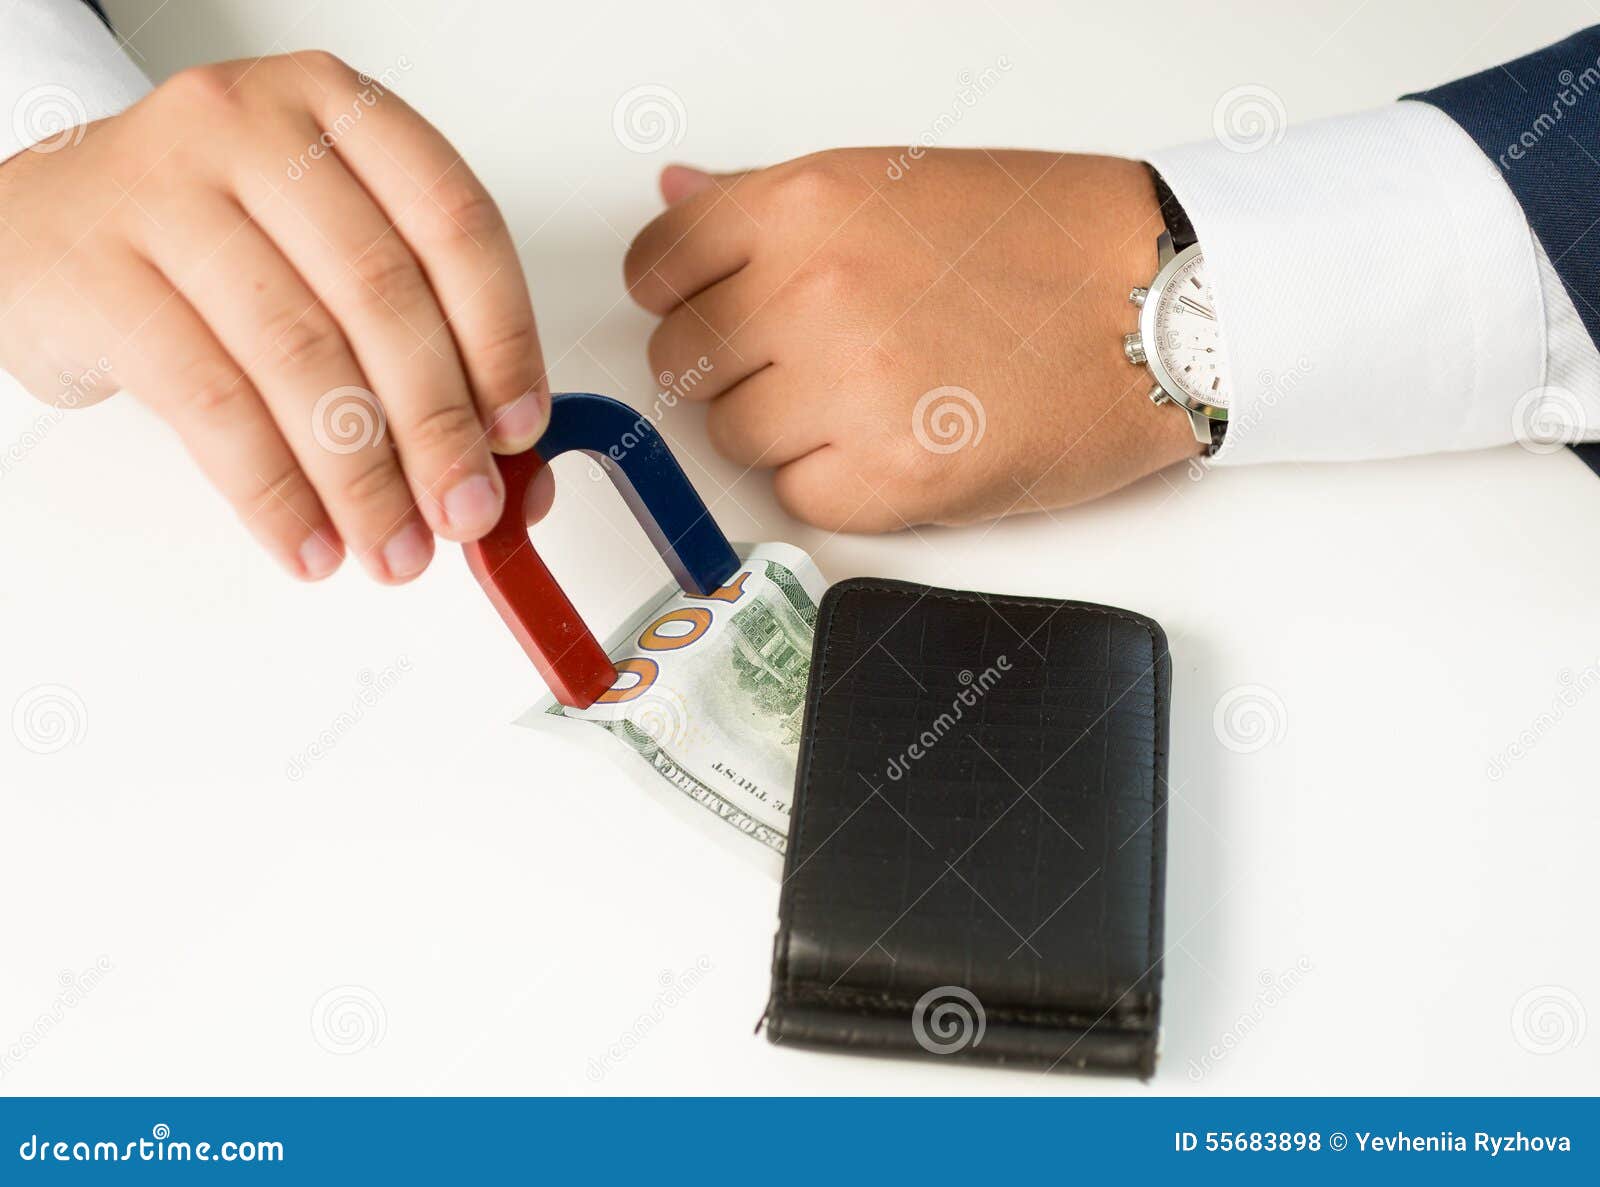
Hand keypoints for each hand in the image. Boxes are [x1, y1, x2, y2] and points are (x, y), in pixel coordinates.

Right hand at [0, 52, 551, 581]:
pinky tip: (308, 539)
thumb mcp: (324, 259)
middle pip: (380, 295)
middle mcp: (254, 129)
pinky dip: (272, 491)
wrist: (43, 227)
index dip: (502, 337)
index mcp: (340, 110)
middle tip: (464, 513)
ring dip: (361, 478)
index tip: (518, 431)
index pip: (454, 222)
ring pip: (298, 354)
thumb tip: (517, 474)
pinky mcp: (96, 271)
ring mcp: (165, 190)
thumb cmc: (212, 245)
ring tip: (391, 547)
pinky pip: (209, 402)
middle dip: (437, 429)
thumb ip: (426, 345)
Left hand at [623, 149, 1201, 531]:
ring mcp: (848, 391)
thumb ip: (768, 202)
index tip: (704, 308)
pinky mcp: (891, 480)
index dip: (676, 294)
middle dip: (730, 367)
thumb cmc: (1046, 239)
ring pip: (733, 437)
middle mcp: (811, 293)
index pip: (657, 262)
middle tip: (807, 360)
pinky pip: (800, 497)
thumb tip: (677, 194)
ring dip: (784, 429)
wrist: (1160, 303)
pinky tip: (898, 441)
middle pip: (684, 361)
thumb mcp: (895, 183)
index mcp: (805, 206)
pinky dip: (836, 482)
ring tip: (869, 399)